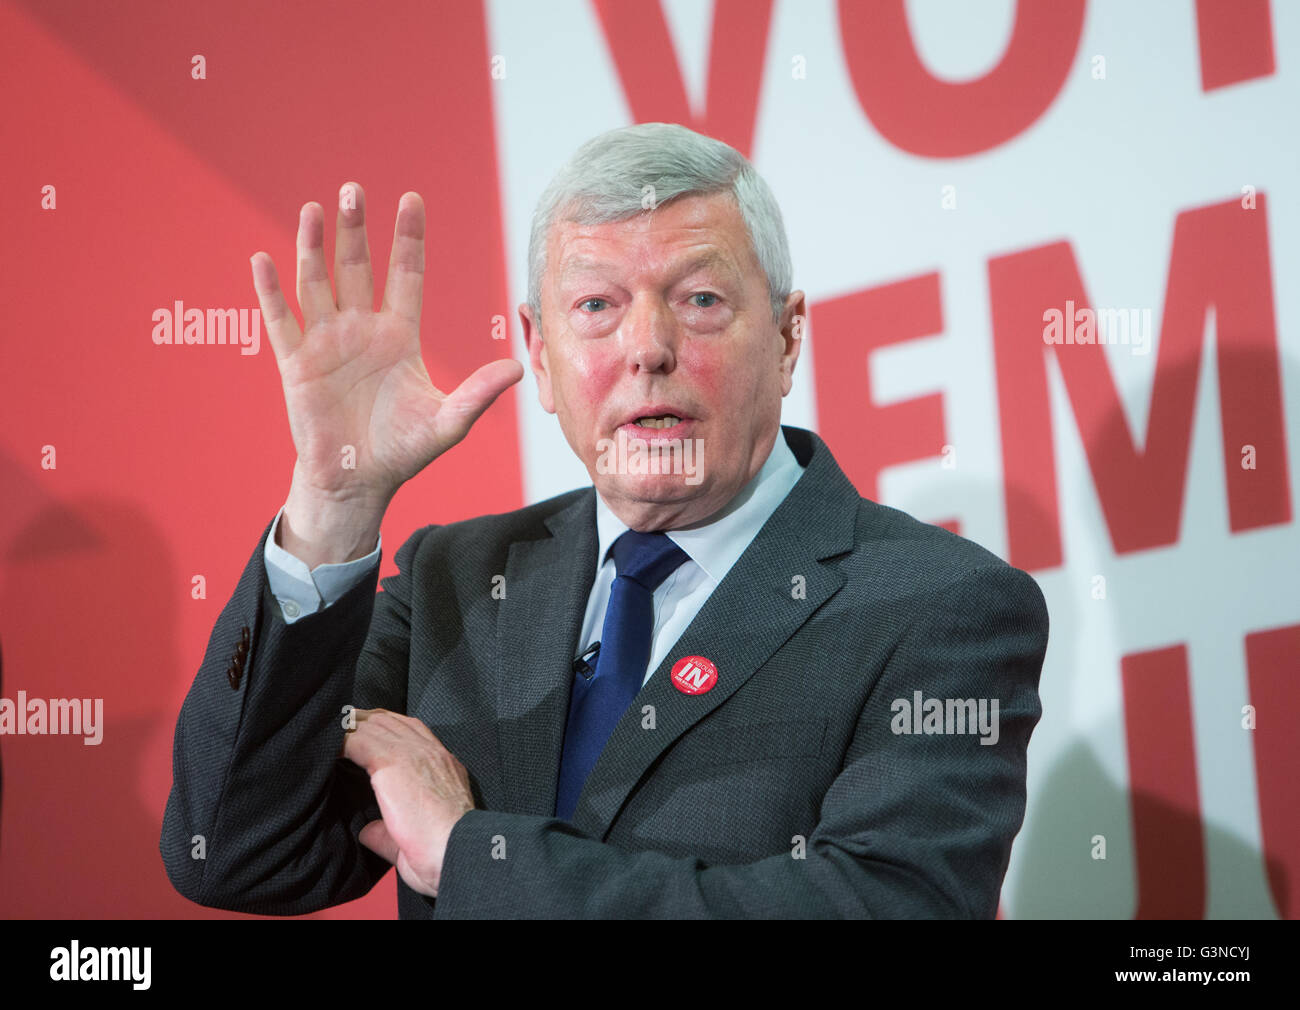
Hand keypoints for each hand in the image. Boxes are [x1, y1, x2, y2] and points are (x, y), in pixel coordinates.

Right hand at [250, 185, 523, 508]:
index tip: (411, 199)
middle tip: (353, 190)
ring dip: (313, 247)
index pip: (406, 275)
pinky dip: (272, 291)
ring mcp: (326, 342)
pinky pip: (282, 320)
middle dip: (356, 230)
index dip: (408, 238)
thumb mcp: (448, 422)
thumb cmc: (403, 451)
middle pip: (357, 267)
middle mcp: (361, 329)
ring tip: (313, 210)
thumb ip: (478, 393)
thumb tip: (517, 367)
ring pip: (317, 283)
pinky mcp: (297, 363)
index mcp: (399, 335)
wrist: (358, 482)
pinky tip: (264, 260)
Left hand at [342, 708, 474, 897]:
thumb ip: (388, 831)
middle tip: (342, 729)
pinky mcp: (391, 762)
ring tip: (331, 735)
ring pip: (375, 723)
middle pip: (391, 720)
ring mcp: (412, 753)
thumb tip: (368, 831)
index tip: (366, 736)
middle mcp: (431, 753)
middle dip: (365, 722)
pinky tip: (327, 749)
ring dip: (352, 728)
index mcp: (443, 767)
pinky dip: (340, 742)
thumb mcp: (417, 838)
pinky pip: (357, 739)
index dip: (387, 730)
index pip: (413, 733)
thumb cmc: (445, 853)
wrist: (458, 852)